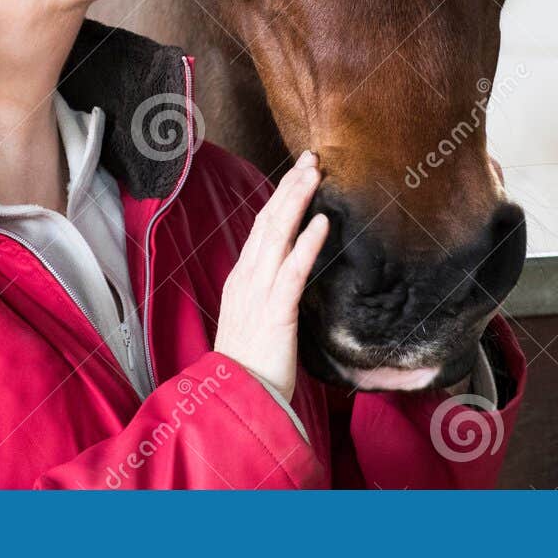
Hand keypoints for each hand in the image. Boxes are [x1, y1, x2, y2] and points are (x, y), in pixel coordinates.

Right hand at [213, 150, 329, 402]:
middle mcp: (247, 278)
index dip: (281, 197)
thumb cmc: (251, 365)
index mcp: (242, 278)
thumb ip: (268, 292)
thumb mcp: (256, 319)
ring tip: (316, 175)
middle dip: (290, 187)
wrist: (236, 400)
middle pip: (269, 221)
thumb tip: (288, 272)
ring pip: (278, 236)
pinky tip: (322, 223)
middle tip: (311, 158)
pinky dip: (306, 244)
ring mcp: (258, 293)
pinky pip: (293, 272)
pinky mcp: (274, 313)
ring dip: (298, 202)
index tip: (299, 173)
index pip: (262, 227)